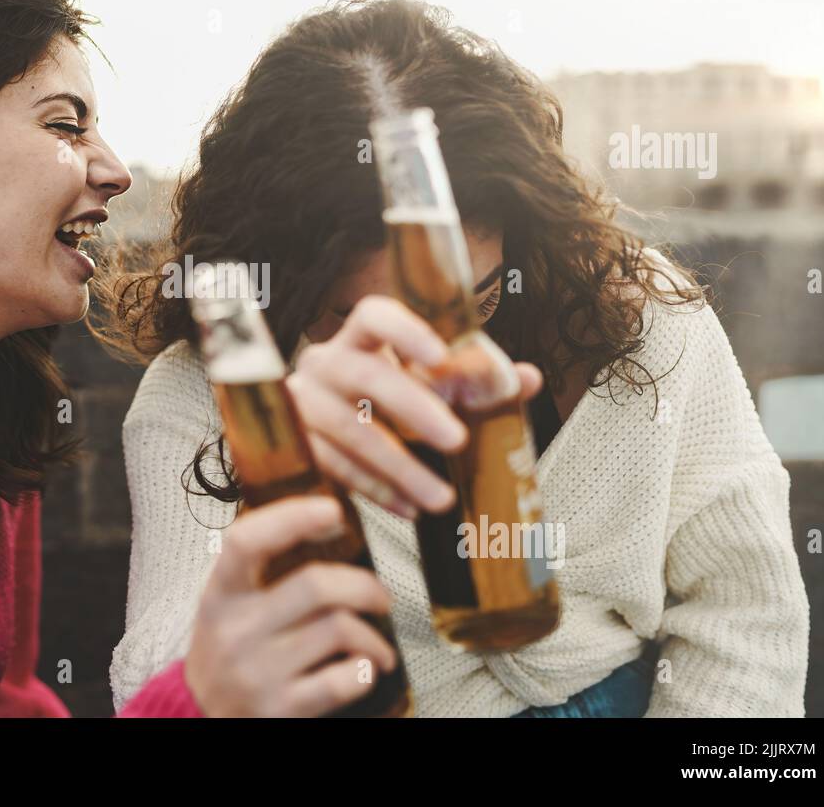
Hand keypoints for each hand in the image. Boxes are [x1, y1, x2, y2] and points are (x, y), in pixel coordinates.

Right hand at [185, 495, 397, 716]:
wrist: (199, 716)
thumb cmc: (227, 648)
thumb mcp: (227, 604)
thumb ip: (262, 568)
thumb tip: (330, 520)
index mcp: (220, 594)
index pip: (246, 541)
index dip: (291, 517)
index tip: (332, 510)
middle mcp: (235, 630)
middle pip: (315, 586)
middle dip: (365, 586)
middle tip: (381, 597)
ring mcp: (257, 672)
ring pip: (339, 630)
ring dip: (373, 636)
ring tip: (377, 646)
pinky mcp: (280, 709)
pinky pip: (344, 680)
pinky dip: (366, 669)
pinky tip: (364, 669)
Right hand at [286, 295, 542, 517]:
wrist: (320, 443)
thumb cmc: (381, 410)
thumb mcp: (425, 393)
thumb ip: (473, 383)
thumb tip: (526, 378)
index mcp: (357, 340)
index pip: (374, 316)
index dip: (405, 331)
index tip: (439, 356)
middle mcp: (324, 364)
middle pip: (364, 375)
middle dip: (413, 408)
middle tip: (456, 440)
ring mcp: (303, 404)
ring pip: (349, 429)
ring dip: (400, 465)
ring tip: (441, 496)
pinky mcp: (296, 445)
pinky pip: (335, 466)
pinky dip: (375, 489)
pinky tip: (408, 507)